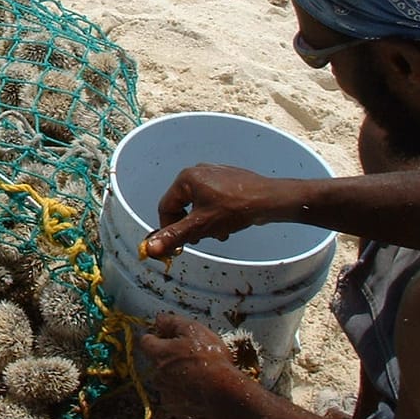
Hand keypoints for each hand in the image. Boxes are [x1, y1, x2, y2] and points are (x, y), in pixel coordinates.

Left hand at [138, 312, 250, 418]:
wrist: (225, 394)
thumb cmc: (210, 359)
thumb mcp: (194, 330)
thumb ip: (172, 322)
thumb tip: (158, 319)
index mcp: (158, 354)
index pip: (145, 341)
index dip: (157, 337)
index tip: (171, 338)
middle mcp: (156, 374)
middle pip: (156, 361)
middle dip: (168, 358)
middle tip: (189, 356)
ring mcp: (165, 393)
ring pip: (164, 380)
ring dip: (174, 376)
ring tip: (196, 375)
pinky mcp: (174, 408)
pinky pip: (173, 397)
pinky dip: (181, 393)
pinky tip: (196, 390)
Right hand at [142, 163, 279, 258]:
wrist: (270, 200)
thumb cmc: (235, 209)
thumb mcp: (201, 226)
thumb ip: (174, 235)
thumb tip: (149, 247)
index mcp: (186, 178)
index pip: (166, 206)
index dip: (170, 227)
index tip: (180, 241)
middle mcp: (197, 171)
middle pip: (183, 204)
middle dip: (191, 224)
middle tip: (202, 237)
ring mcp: (214, 173)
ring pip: (199, 203)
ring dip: (204, 221)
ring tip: (218, 232)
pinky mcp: (228, 178)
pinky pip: (213, 197)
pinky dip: (216, 212)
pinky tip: (228, 222)